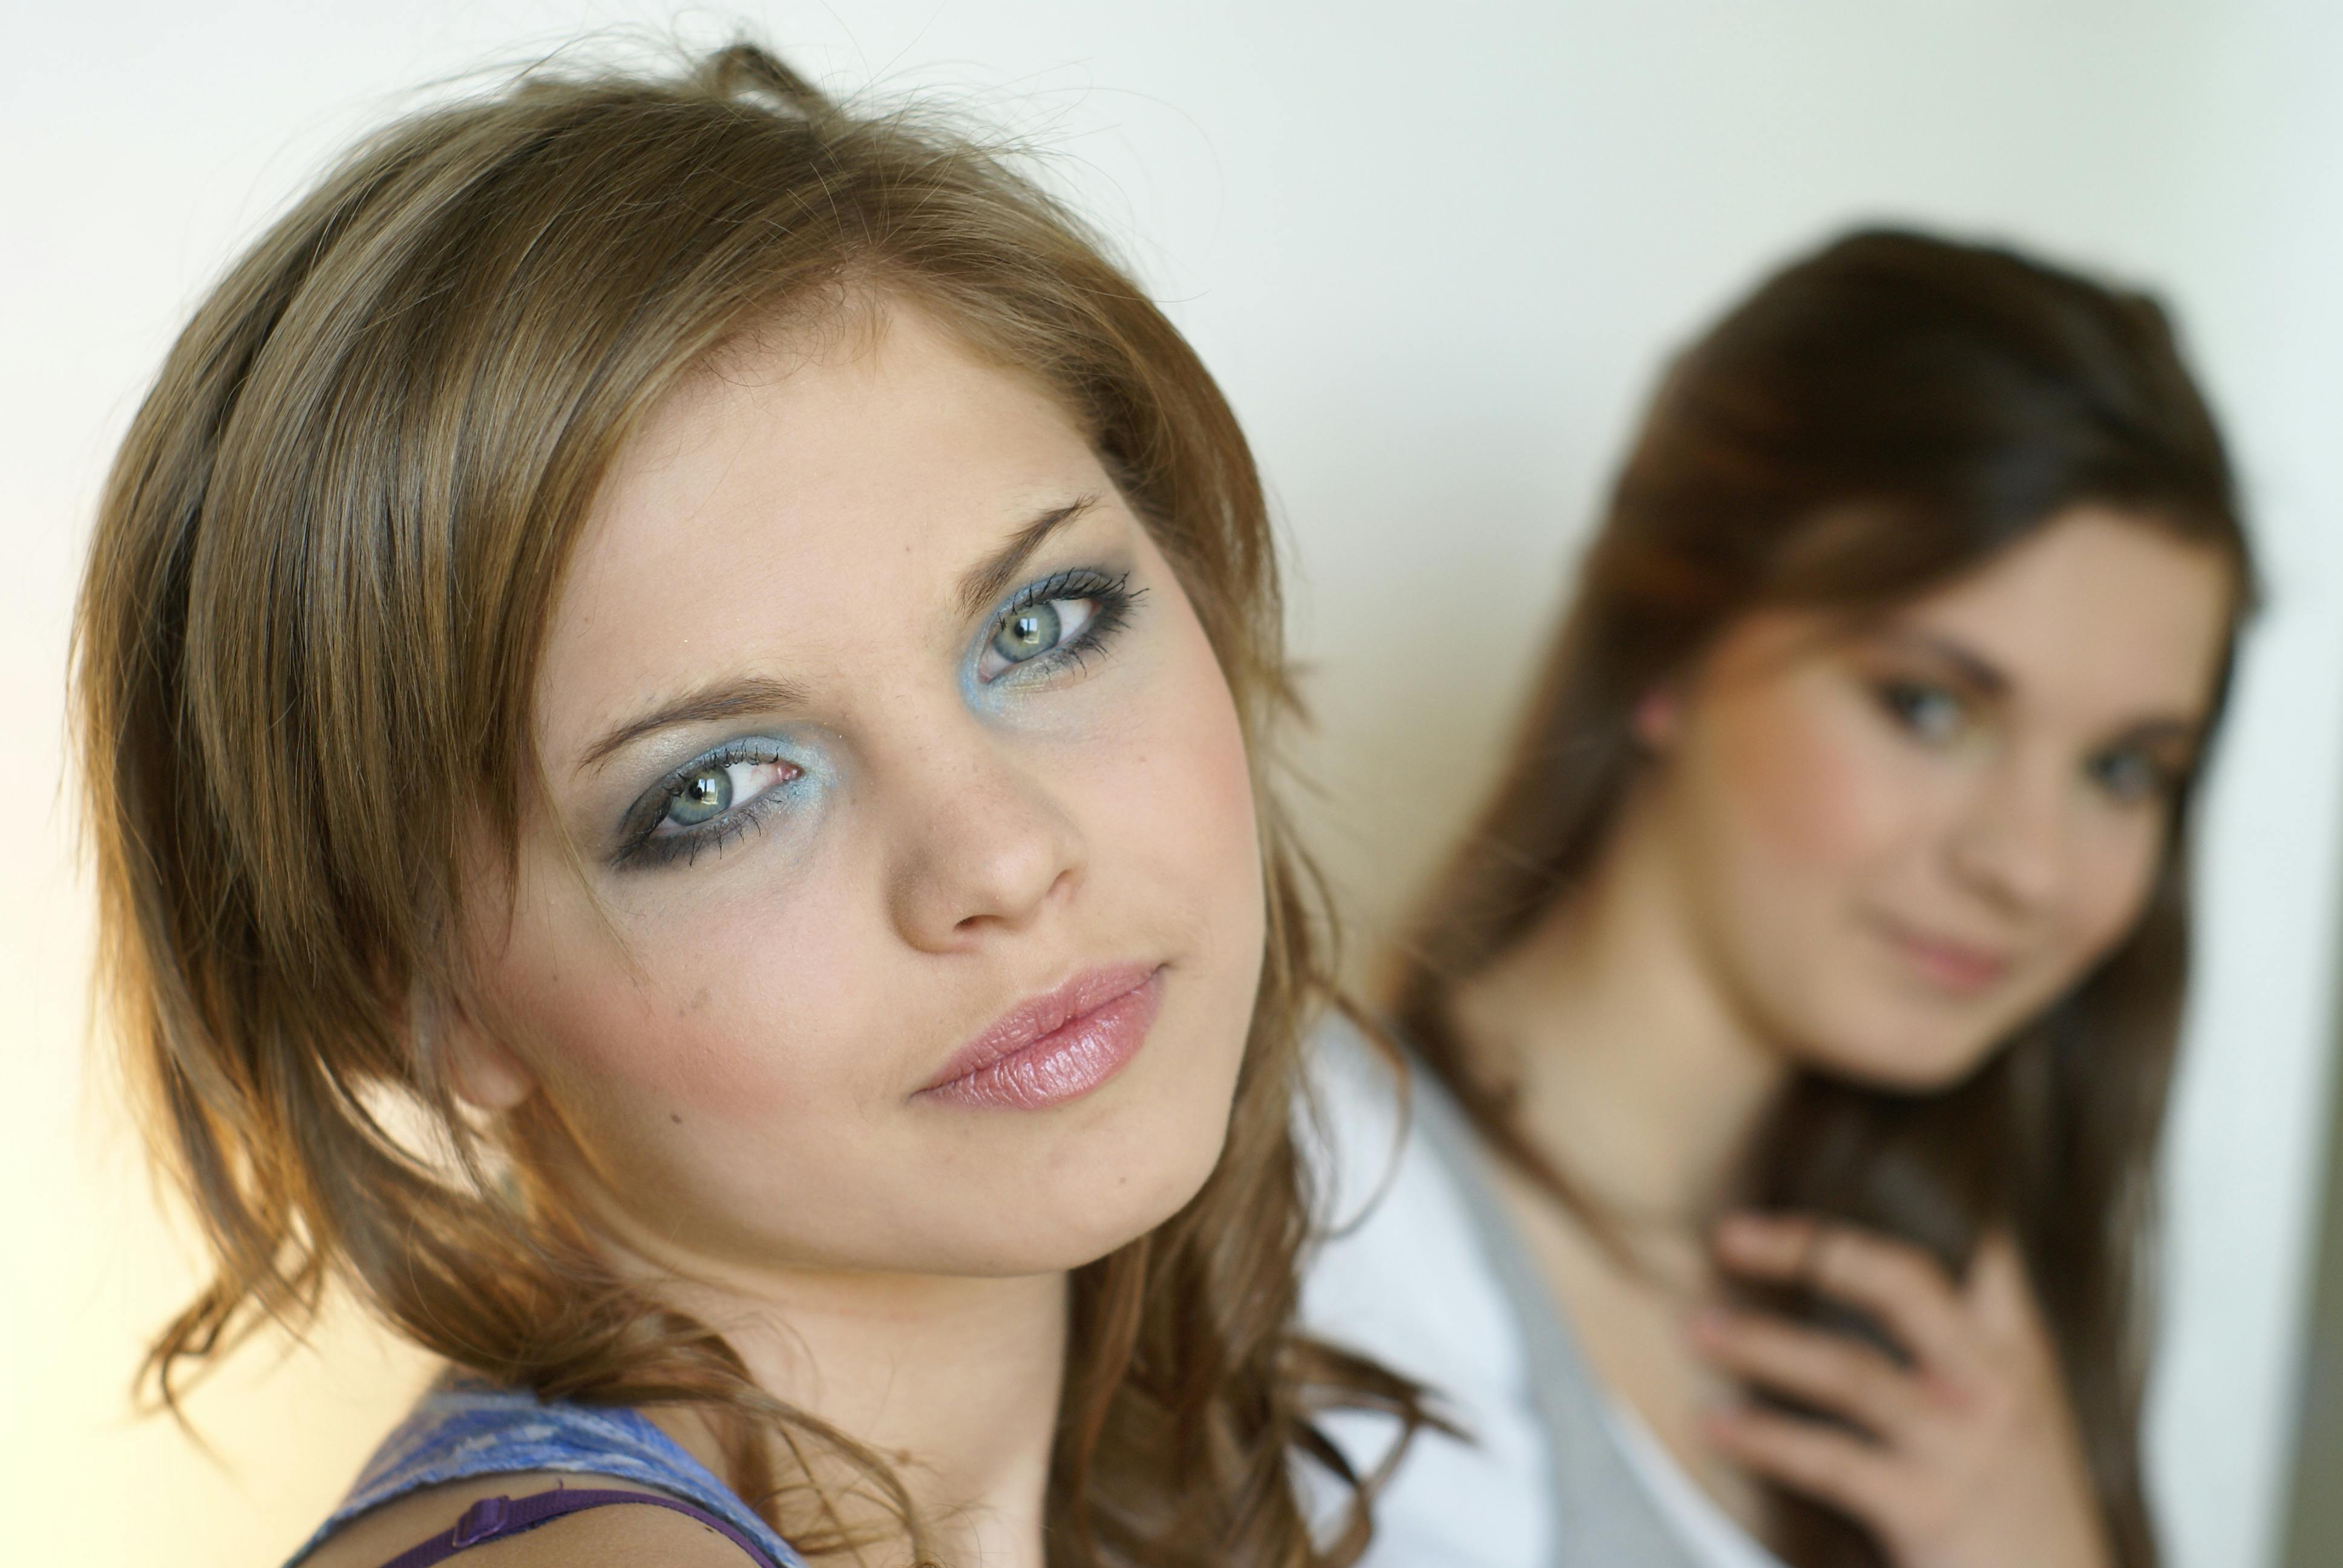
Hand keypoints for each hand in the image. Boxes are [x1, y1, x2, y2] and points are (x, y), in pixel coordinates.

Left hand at [1690, 1213, 2112, 1567]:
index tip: (1853, 1147)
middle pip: (1899, 1280)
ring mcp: (1963, 1443)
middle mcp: (1993, 1383)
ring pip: (1848, 1370)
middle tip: (1730, 1234)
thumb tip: (1866, 1275)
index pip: (1980, 1242)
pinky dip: (1760, 1437)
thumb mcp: (2013, 1407)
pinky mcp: (1928, 1509)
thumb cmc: (2023, 1504)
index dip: (1926, 1190)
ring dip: (1759, 1344)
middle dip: (1808, 1249)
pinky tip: (1712, 1424)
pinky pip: (1827, 1459)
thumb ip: (1958, 1344)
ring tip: (1696, 1326)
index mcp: (2017, 1348)